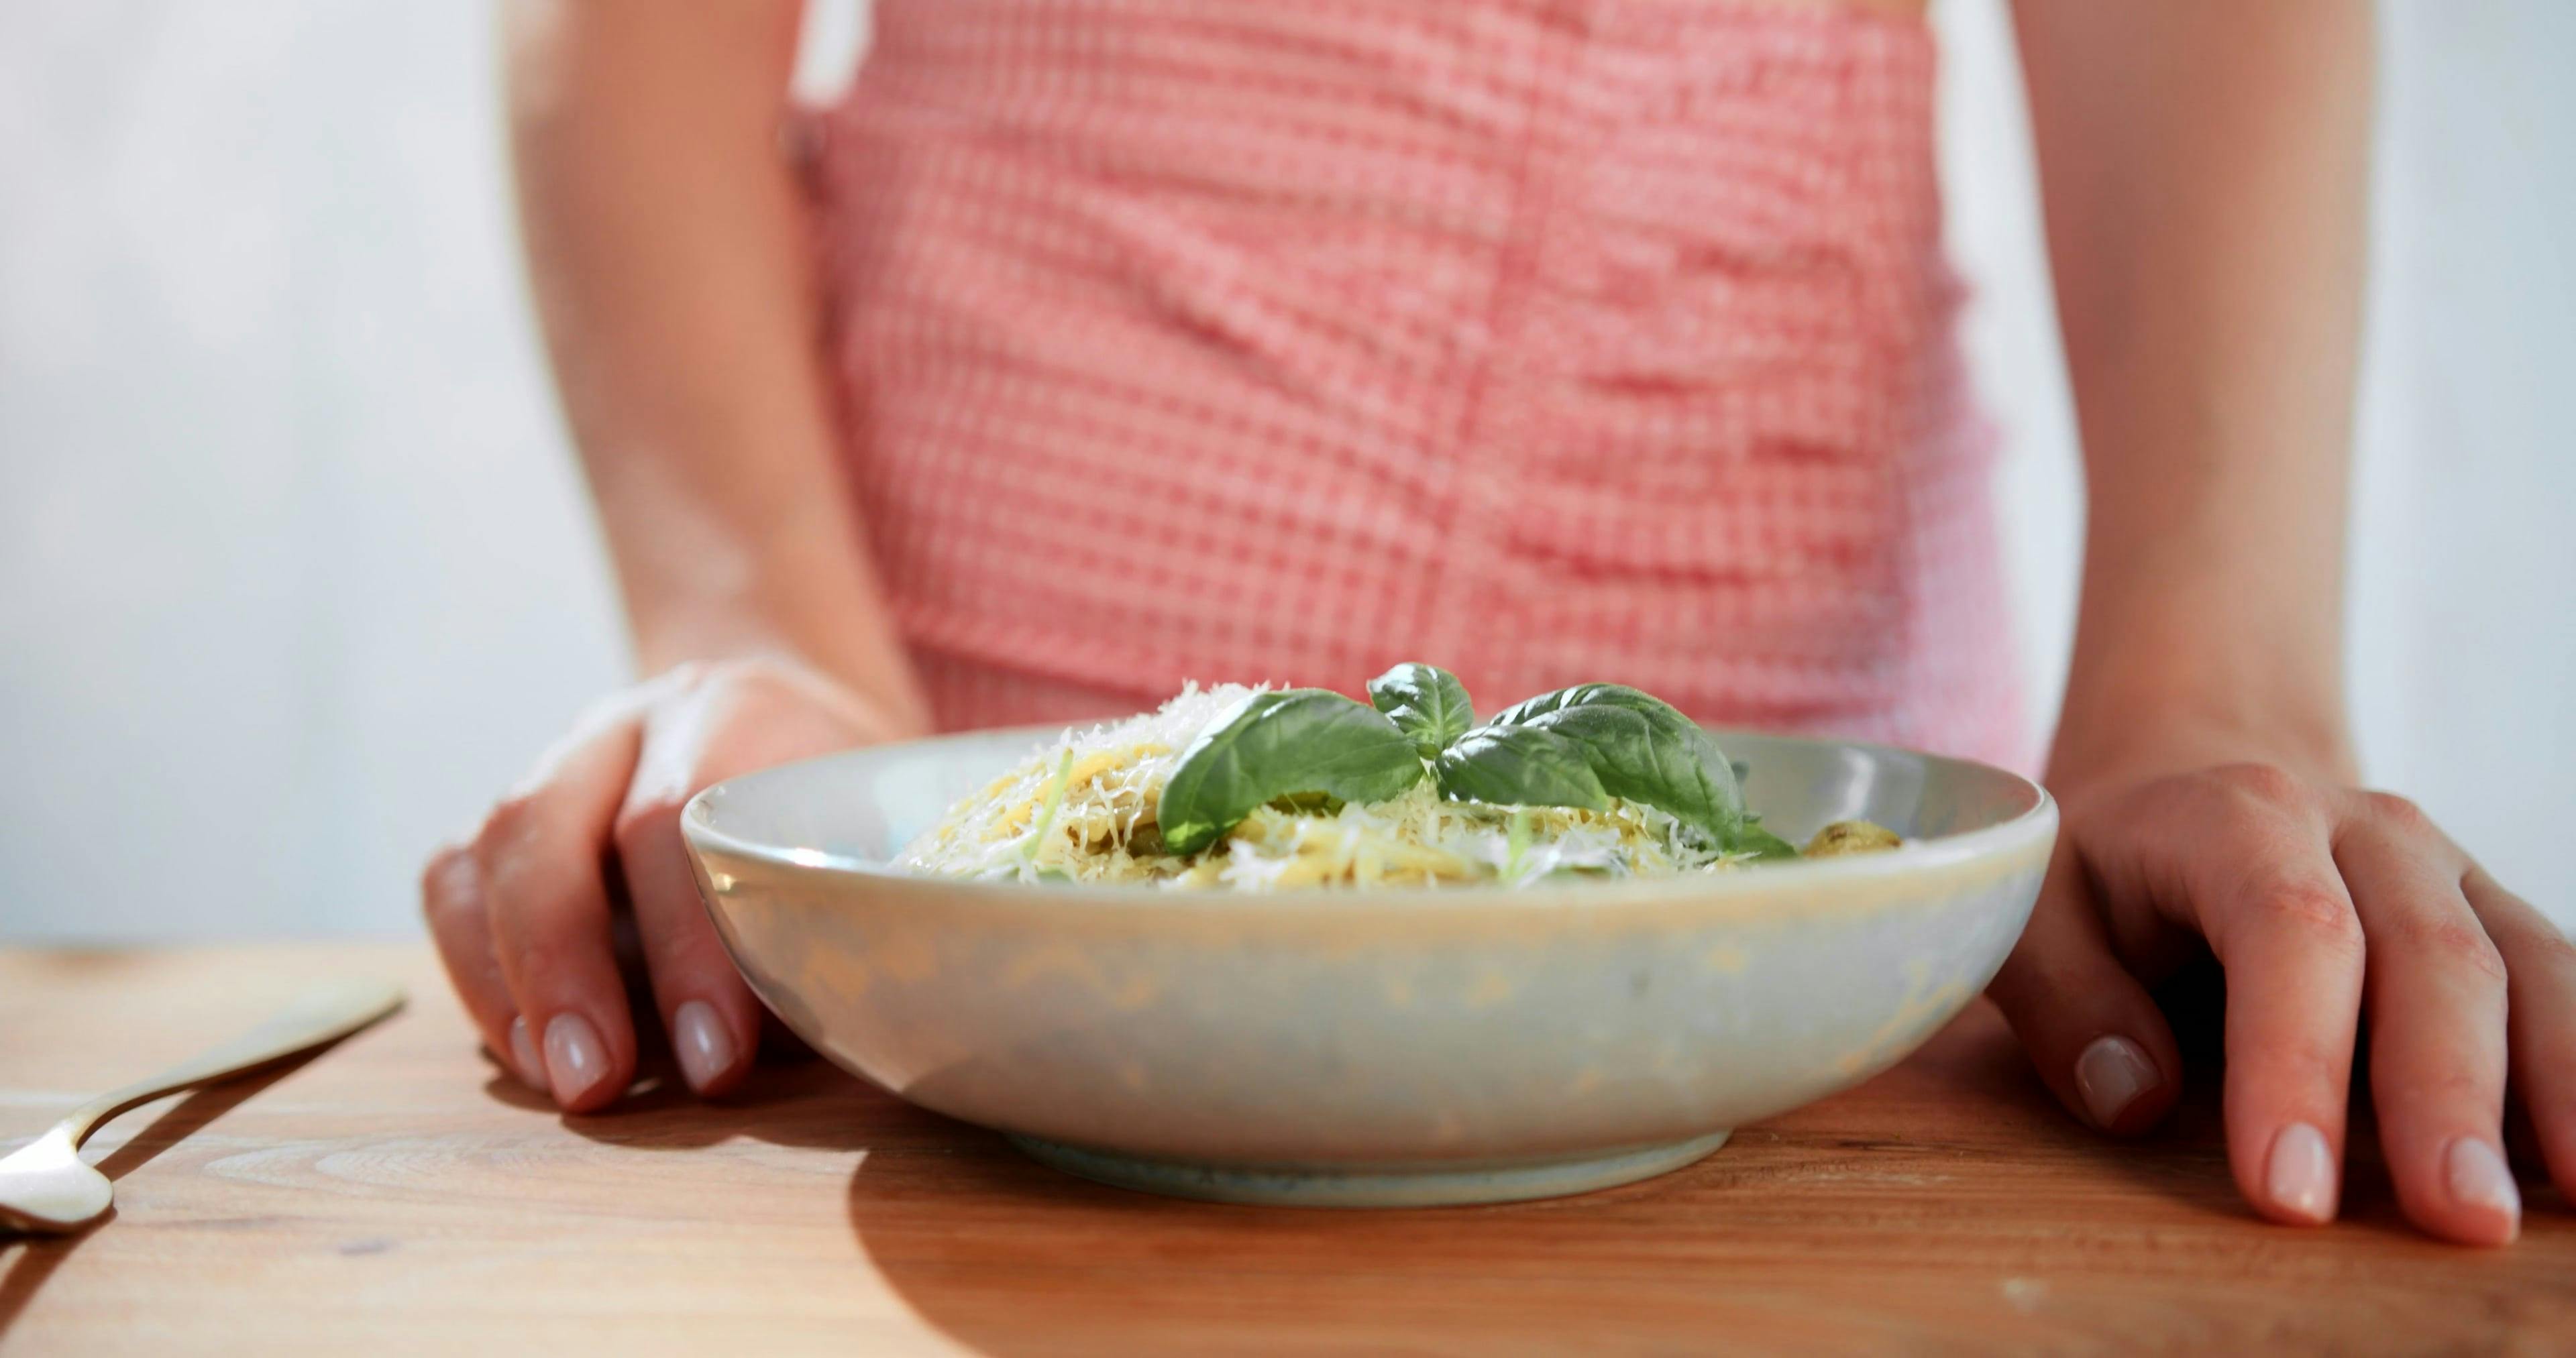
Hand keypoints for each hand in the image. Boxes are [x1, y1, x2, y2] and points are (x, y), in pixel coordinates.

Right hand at [421, 655, 921, 1110]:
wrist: (788, 712)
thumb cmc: (848, 805)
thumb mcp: (886, 831)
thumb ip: (850, 914)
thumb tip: (841, 1028)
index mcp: (732, 711)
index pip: (680, 816)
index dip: (691, 947)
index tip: (718, 1060)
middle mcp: (625, 726)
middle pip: (552, 825)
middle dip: (567, 967)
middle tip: (600, 1084)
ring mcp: (554, 765)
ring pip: (489, 852)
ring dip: (512, 981)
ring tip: (559, 1080)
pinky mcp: (506, 822)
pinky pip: (451, 884)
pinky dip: (474, 971)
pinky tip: (525, 1051)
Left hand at [1988, 756, 2573, 1245]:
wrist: (2191, 766)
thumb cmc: (2102, 864)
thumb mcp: (2031, 903)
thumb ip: (2059, 993)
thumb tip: (2130, 1097)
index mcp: (2240, 815)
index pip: (2288, 932)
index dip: (2295, 1061)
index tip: (2291, 1190)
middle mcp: (2367, 832)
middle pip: (2428, 957)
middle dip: (2445, 1095)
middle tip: (2457, 1221)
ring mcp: (2448, 870)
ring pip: (2524, 967)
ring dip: (2555, 1087)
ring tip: (2573, 1200)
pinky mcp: (2495, 916)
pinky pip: (2561, 982)